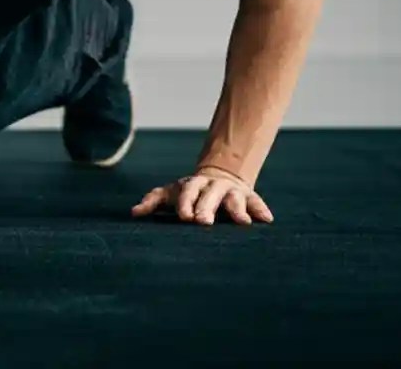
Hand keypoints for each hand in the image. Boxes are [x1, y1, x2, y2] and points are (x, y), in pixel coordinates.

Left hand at [130, 166, 273, 225]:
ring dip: (238, 210)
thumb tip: (134, 212)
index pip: (188, 192)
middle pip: (209, 195)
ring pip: (234, 198)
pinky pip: (256, 202)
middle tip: (204, 223)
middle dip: (207, 208)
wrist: (218, 177)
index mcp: (193, 185)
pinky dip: (260, 210)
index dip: (186, 204)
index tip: (184, 218)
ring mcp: (232, 190)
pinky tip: (266, 220)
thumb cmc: (188, 193)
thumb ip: (153, 201)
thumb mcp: (171, 194)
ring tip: (242, 223)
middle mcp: (213, 185)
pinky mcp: (248, 196)